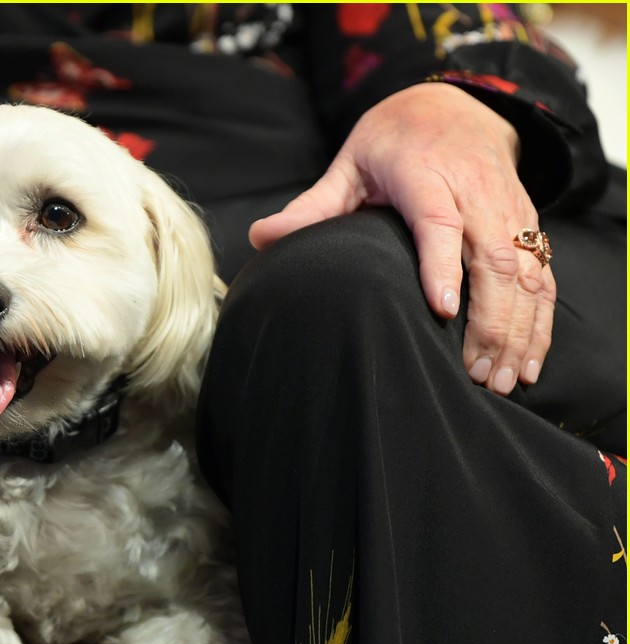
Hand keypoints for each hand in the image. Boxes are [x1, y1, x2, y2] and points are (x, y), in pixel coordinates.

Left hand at [249, 82, 555, 394]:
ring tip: (502, 380)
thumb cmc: (394, 140)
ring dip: (519, 329)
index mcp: (427, 176)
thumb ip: (312, 206)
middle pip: (492, 258)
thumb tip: (259, 237)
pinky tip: (529, 362)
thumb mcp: (349, 164)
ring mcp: (508, 210)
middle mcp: (476, 193)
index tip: (443, 308)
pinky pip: (543, 276)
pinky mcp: (527, 225)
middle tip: (477, 372)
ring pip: (525, 272)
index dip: (442, 265)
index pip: (439, 223)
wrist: (459, 104)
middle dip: (491, 320)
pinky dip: (541, 321)